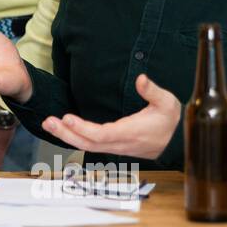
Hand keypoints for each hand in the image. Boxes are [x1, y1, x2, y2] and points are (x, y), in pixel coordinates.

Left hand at [40, 74, 181, 160]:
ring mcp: (116, 147)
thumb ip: (153, 91)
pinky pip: (91, 145)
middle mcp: (121, 143)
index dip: (83, 128)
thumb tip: (141, 79)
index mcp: (132, 133)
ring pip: (88, 146)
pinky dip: (75, 137)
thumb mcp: (168, 103)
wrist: (178, 142)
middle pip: (89, 144)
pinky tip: (64, 129)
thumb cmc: (172, 121)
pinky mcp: (114, 146)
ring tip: (50, 123)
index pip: (103, 135)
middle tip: (48, 121)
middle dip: (66, 134)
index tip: (67, 117)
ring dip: (67, 136)